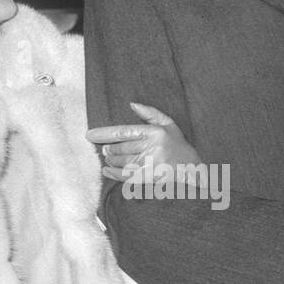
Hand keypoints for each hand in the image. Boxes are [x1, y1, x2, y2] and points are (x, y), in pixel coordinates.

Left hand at [87, 102, 203, 184]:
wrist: (193, 171)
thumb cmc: (179, 146)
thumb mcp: (169, 125)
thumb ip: (151, 113)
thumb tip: (131, 104)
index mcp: (155, 132)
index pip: (124, 132)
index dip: (104, 134)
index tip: (90, 135)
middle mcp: (152, 147)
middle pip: (120, 148)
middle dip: (109, 149)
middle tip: (105, 149)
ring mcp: (150, 164)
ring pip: (121, 161)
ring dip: (111, 160)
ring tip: (109, 158)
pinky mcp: (149, 178)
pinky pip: (125, 175)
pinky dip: (113, 173)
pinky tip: (106, 170)